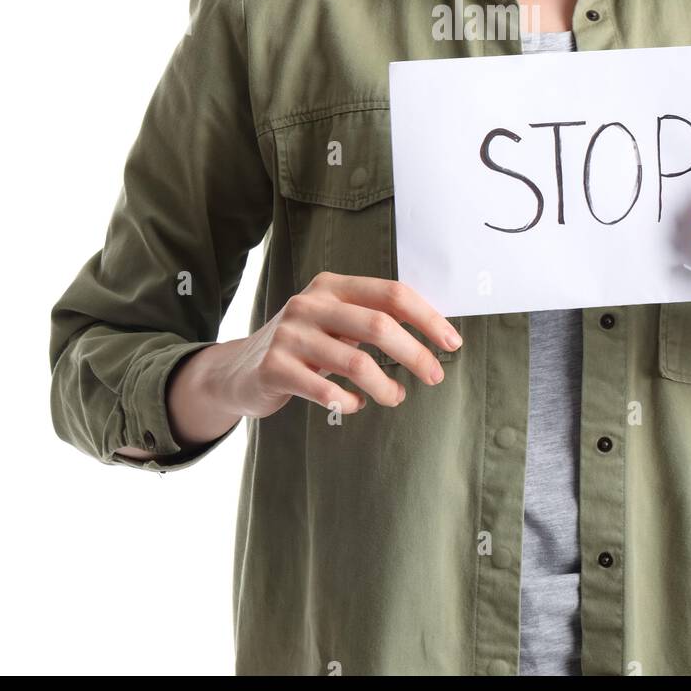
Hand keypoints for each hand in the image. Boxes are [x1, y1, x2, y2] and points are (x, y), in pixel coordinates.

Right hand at [218, 273, 462, 418]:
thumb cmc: (304, 346)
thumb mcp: (334, 321)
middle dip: (415, 354)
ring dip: (385, 386)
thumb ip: (372, 319)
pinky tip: (356, 404)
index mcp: (332, 286)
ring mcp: (289, 335)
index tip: (452, 343)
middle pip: (379, 325)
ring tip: (395, 397)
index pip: (391, 294)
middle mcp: (310, 303)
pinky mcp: (274, 368)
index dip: (427, 318)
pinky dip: (349, 401)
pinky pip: (324, 390)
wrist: (239, 370)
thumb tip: (434, 333)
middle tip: (434, 377)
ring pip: (355, 362)